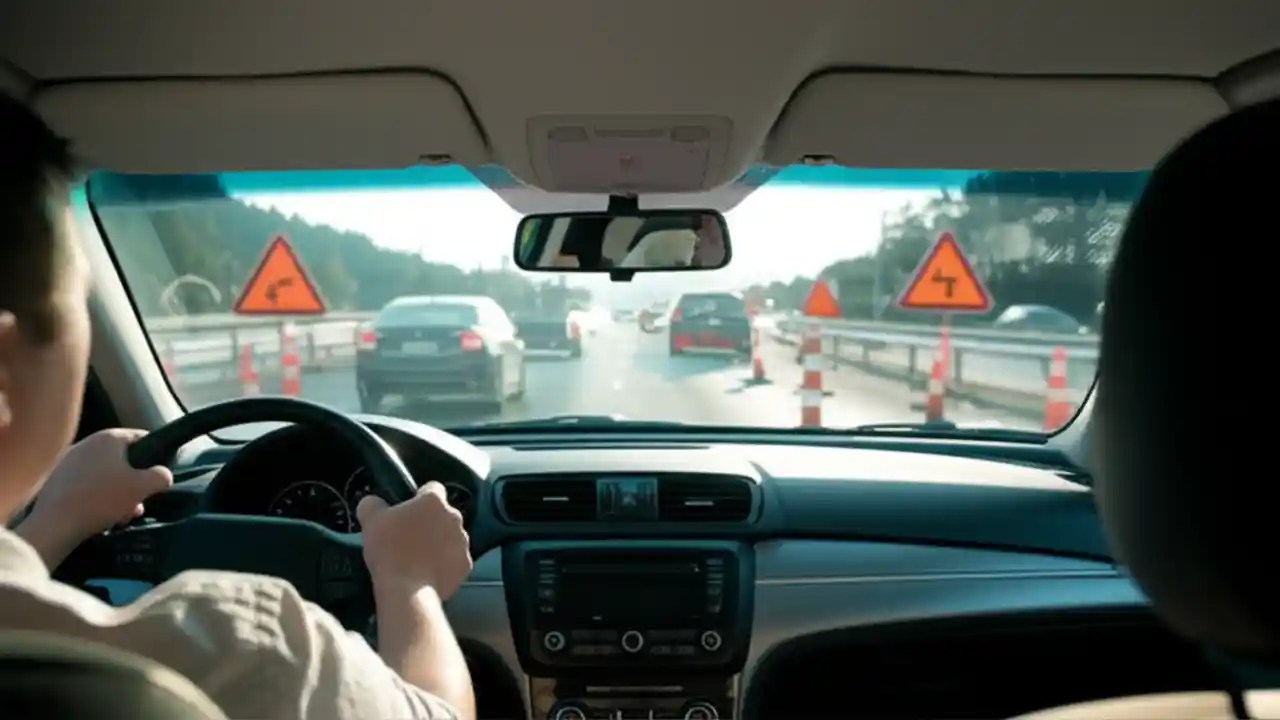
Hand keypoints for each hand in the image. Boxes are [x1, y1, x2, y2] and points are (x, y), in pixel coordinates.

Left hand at [18, 429, 171, 567]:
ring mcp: (67, 461)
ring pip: (104, 474)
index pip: (142, 437)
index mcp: (109, 437)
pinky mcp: (55, 480)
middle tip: (140, 501)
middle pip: (122, 459)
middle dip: (134, 481)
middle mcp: (87, 443)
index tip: (159, 476)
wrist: (55, 523)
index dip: (156, 455)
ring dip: (117, 493)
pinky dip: (97, 497)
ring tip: (123, 514)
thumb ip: (161, 476)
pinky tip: (102, 517)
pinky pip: (86, 484)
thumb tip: (163, 475)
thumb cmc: (102, 499)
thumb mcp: (143, 487)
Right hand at [357, 481, 472, 599]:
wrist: (408, 589)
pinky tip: (429, 573)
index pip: (432, 488)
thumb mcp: (371, 521)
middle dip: (431, 522)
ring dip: (440, 542)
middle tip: (410, 537)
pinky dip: (446, 564)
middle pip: (443, 514)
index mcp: (434, 501)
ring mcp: (464, 542)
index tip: (407, 511)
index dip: (419, 497)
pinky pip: (456, 559)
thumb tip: (373, 502)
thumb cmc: (389, 548)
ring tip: (419, 558)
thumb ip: (372, 504)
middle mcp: (455, 517)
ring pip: (451, 537)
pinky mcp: (466, 565)